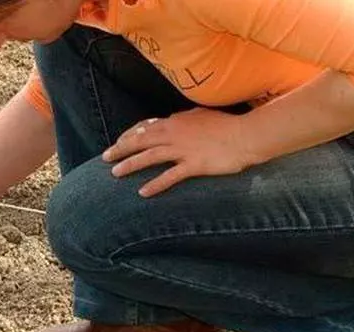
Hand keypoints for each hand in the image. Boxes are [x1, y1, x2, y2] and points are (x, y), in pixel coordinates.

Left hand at [102, 108, 258, 196]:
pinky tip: (143, 192)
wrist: (248, 135)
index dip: (129, 135)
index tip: (118, 142)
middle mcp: (175, 134)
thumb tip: (172, 120)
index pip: (145, 127)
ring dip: (130, 165)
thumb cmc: (228, 126)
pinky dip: (155, 184)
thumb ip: (185, 119)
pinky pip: (170, 176)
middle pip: (141, 141)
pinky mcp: (194, 165)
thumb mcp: (202, 116)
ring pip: (150, 156)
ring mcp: (184, 149)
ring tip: (115, 173)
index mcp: (176, 122)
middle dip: (121, 149)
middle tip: (105, 158)